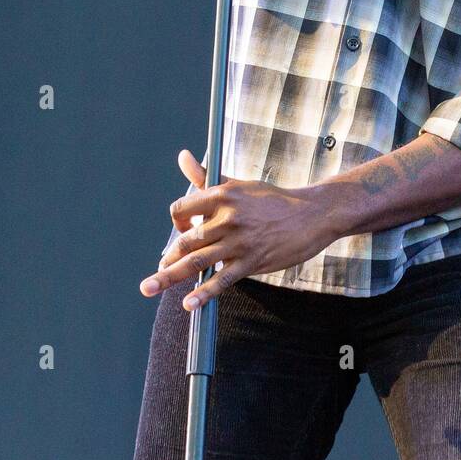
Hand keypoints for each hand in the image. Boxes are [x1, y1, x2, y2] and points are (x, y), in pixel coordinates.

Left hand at [139, 149, 339, 308]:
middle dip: (167, 260)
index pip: (182, 209)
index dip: (177, 223)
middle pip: (185, 241)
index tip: (183, 231)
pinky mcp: (251, 261)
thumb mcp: (238, 184)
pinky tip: (188, 304)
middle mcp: (227, 217)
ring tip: (149, 287)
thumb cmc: (271, 199)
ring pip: (197, 261)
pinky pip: (222, 280)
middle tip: (155, 276)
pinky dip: (203, 293)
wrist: (310, 215)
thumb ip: (205, 175)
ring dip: (169, 276)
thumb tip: (182, 155)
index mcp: (222, 195)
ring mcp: (239, 241)